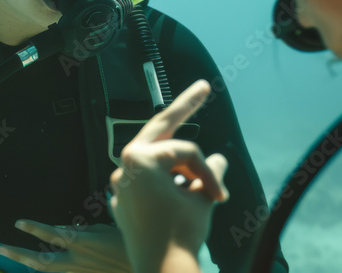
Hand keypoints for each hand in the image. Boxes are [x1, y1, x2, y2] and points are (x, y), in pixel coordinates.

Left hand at [0, 220, 130, 272]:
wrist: (143, 266)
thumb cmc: (128, 245)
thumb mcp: (105, 230)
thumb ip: (82, 230)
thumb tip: (63, 230)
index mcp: (83, 242)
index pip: (51, 233)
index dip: (33, 227)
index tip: (19, 223)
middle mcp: (77, 260)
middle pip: (41, 260)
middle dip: (19, 254)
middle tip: (2, 249)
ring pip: (48, 271)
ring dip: (30, 263)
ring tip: (16, 257)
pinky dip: (51, 271)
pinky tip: (41, 267)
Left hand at [109, 80, 228, 271]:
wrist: (161, 271)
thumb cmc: (179, 233)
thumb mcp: (202, 198)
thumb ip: (210, 172)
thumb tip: (218, 160)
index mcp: (138, 157)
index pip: (185, 151)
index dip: (206, 171)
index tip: (220, 196)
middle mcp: (124, 166)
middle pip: (160, 130)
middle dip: (183, 109)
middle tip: (201, 87)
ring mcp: (121, 185)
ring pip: (159, 165)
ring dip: (180, 170)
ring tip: (201, 188)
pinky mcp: (124, 203)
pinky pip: (150, 186)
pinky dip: (167, 186)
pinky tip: (182, 193)